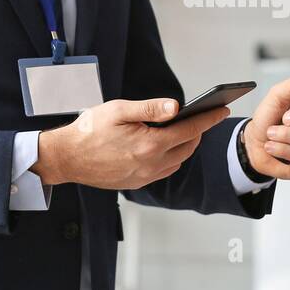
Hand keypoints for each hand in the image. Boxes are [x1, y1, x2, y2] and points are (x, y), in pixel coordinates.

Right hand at [33, 97, 229, 190]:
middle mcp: (151, 164)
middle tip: (202, 116)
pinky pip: (164, 170)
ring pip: (177, 160)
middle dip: (198, 131)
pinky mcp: (137, 182)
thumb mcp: (119, 110)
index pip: (190, 130)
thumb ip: (150, 108)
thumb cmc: (90, 130)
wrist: (67, 158)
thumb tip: (177, 107)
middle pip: (188, 147)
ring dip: (185, 145)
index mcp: (150, 144)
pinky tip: (165, 145)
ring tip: (185, 129)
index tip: (222, 109)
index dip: (209, 118)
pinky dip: (171, 157)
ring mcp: (145, 176)